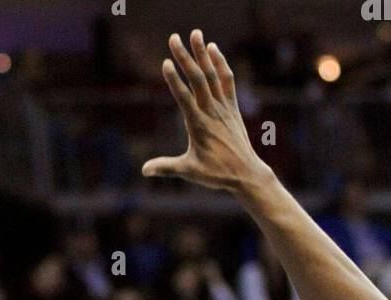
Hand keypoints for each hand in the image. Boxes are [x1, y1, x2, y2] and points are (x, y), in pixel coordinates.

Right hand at [141, 31, 272, 192]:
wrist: (246, 173)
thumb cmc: (216, 174)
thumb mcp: (190, 171)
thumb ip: (167, 167)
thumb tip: (144, 170)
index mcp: (199, 126)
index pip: (185, 98)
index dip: (174, 80)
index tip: (165, 63)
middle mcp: (212, 112)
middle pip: (198, 80)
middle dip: (185, 58)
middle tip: (173, 38)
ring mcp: (224, 107)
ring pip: (212, 75)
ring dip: (202, 53)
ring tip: (195, 33)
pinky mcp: (232, 106)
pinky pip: (227, 80)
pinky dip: (221, 63)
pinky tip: (212, 48)